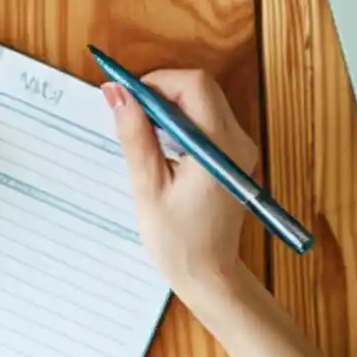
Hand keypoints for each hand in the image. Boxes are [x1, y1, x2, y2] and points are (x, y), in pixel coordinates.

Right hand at [103, 70, 258, 293]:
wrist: (209, 274)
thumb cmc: (177, 240)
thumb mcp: (147, 186)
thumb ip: (134, 134)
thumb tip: (117, 93)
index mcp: (219, 148)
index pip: (193, 85)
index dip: (156, 82)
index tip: (125, 96)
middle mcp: (237, 141)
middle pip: (200, 88)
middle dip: (160, 91)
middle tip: (129, 114)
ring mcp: (239, 147)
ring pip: (202, 100)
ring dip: (168, 107)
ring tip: (142, 136)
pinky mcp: (233, 154)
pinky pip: (205, 119)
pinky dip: (179, 121)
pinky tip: (160, 147)